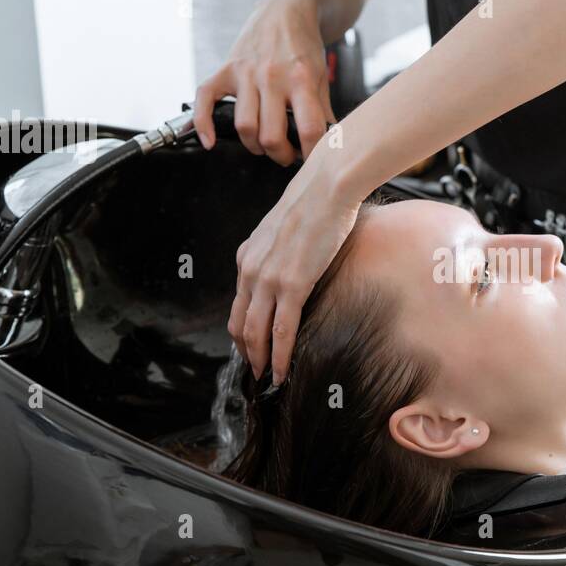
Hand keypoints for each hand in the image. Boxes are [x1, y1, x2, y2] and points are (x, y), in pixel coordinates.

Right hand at [192, 0, 334, 164]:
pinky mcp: (226, 68)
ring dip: (254, 145)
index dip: (310, 152)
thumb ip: (322, 110)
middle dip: (280, 155)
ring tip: (263, 145)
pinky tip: (211, 141)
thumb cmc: (304, 46)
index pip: (308, 129)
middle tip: (286, 154)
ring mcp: (246, 72)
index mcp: (301, 79)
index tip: (310, 157)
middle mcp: (272, 76)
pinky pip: (206, 98)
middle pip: (271, 135)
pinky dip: (204, 124)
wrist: (287, 9)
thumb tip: (329, 144)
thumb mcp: (320, 76)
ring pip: (244, 126)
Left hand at [228, 143, 360, 381]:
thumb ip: (281, 251)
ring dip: (260, 360)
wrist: (327, 187)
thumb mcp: (286, 228)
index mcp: (248, 257)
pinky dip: (280, 356)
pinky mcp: (292, 285)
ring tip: (268, 378)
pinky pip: (281, 331)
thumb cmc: (316, 202)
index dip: (243, 331)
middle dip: (247, 352)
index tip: (252, 347)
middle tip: (257, 372)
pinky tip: (282, 372)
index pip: (239, 304)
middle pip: (240, 324)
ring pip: (256, 333)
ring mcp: (269, 279)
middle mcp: (250, 270)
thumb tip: (295, 263)